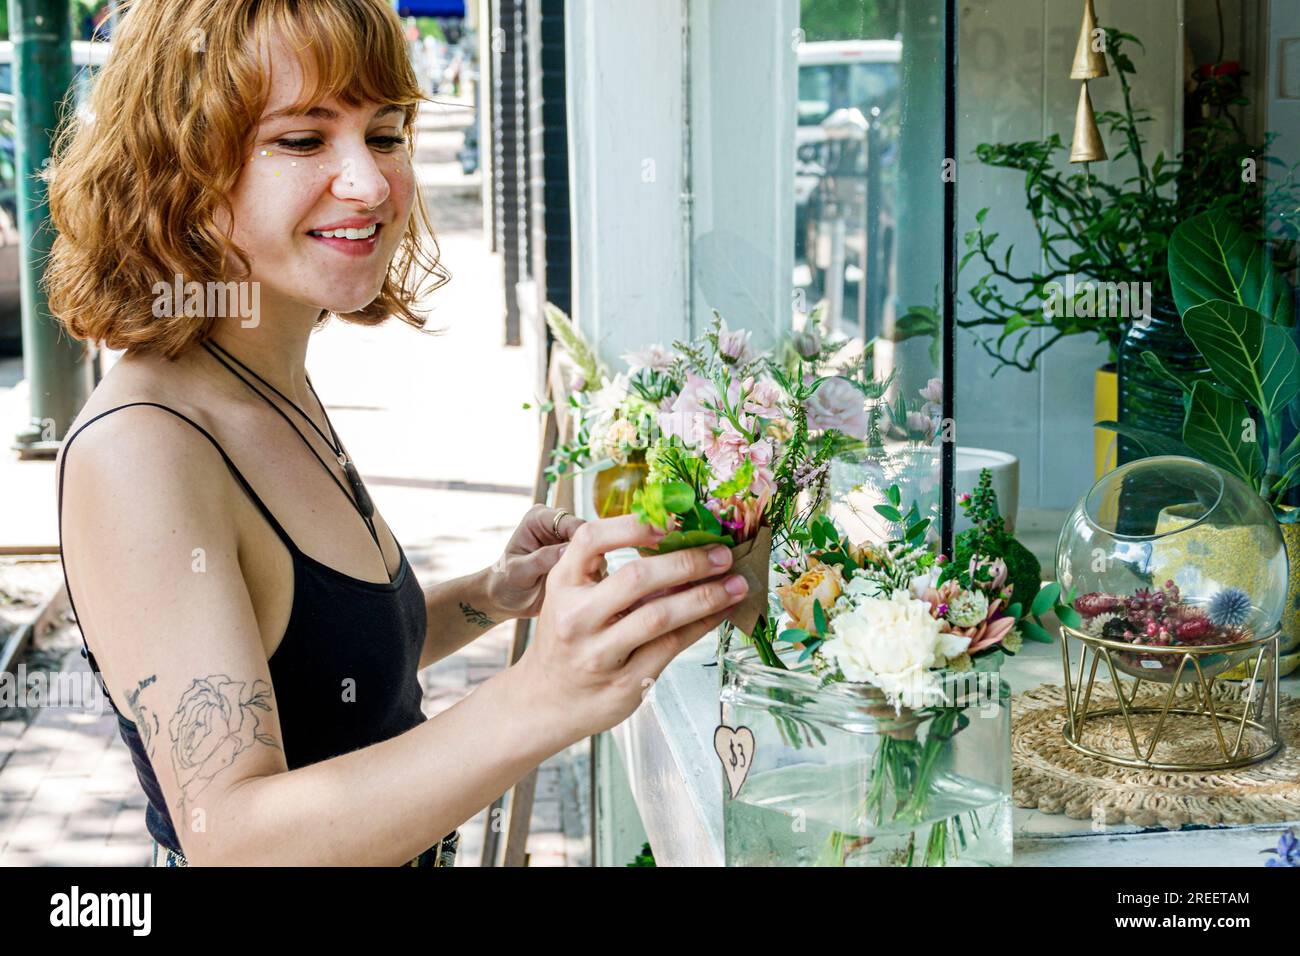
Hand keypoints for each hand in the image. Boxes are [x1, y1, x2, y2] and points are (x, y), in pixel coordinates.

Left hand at [484, 504, 584, 618]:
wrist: (505, 600)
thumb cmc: (504, 583)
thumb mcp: (519, 572)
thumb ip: (542, 558)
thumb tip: (568, 550)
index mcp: (538, 518)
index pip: (571, 523)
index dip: (583, 542)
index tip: (585, 565)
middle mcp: (556, 525)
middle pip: (588, 534)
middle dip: (589, 556)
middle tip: (585, 579)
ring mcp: (568, 541)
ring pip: (596, 549)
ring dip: (592, 567)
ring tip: (581, 586)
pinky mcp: (577, 557)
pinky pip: (595, 562)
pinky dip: (592, 575)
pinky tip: (583, 589)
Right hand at [514, 515, 748, 739]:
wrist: (546, 700)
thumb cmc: (568, 639)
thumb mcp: (574, 598)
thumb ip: (612, 573)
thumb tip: (680, 545)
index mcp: (562, 584)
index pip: (591, 539)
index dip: (633, 525)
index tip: (673, 521)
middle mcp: (576, 617)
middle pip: (635, 578)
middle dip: (686, 561)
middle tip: (721, 553)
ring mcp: (599, 653)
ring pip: (659, 616)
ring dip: (705, 596)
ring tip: (736, 584)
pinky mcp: (625, 683)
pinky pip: (671, 646)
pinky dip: (701, 625)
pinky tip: (720, 612)